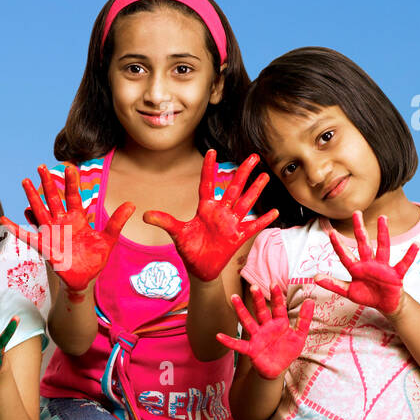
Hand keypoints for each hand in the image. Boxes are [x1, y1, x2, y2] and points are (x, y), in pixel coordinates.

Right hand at [0, 163, 133, 292]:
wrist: (85, 278)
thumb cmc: (95, 258)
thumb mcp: (108, 239)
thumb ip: (117, 222)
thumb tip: (131, 204)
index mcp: (77, 218)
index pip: (73, 196)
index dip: (72, 182)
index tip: (70, 166)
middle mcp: (62, 222)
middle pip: (53, 198)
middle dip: (47, 183)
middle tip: (40, 166)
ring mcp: (51, 233)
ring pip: (40, 211)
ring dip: (32, 197)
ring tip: (25, 181)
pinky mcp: (44, 246)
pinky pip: (28, 236)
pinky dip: (15, 229)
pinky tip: (3, 220)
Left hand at [142, 151, 278, 281]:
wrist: (199, 269)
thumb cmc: (189, 249)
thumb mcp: (176, 234)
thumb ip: (164, 222)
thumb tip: (145, 215)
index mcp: (205, 209)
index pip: (208, 184)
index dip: (209, 168)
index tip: (212, 151)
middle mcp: (221, 212)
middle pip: (234, 188)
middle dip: (243, 173)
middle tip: (254, 156)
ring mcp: (231, 224)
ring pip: (246, 203)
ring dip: (255, 190)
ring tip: (265, 176)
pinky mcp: (238, 237)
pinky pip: (253, 226)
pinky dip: (263, 220)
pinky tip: (275, 211)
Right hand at [217, 286, 312, 379]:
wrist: (278, 369)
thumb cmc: (287, 351)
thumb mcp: (300, 335)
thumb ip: (304, 319)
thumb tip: (310, 300)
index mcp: (279, 323)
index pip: (278, 307)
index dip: (276, 296)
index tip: (274, 283)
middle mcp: (266, 327)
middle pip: (261, 311)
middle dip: (258, 299)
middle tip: (254, 286)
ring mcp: (257, 337)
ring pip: (248, 322)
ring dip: (241, 310)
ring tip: (233, 298)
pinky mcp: (251, 349)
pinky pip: (239, 345)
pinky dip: (229, 341)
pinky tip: (219, 336)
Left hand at [315, 211, 416, 315]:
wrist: (385, 304)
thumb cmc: (367, 295)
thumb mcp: (348, 292)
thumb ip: (333, 284)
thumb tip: (315, 277)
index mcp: (357, 268)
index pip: (345, 255)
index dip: (338, 245)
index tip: (331, 232)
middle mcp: (369, 263)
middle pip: (363, 243)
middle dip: (359, 229)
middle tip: (356, 212)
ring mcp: (383, 267)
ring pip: (383, 247)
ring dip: (382, 233)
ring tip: (382, 218)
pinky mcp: (396, 274)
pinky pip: (404, 263)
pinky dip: (410, 255)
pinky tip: (416, 244)